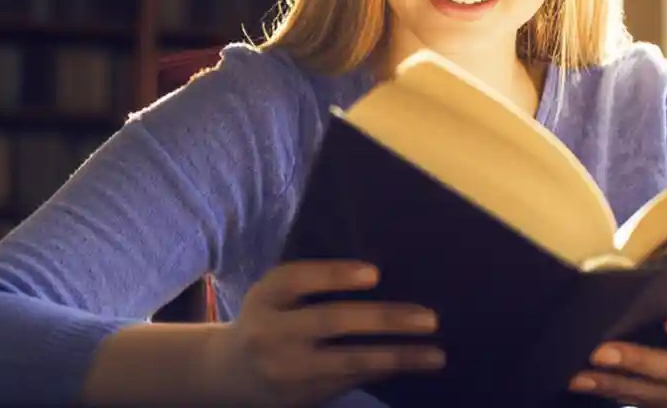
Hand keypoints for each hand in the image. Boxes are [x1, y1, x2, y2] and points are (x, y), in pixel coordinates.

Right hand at [208, 260, 444, 407]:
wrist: (230, 373)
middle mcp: (272, 333)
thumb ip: (312, 283)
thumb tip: (382, 275)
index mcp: (266, 297)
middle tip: (430, 318)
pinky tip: (414, 363)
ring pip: (349, 361)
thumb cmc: (269, 317)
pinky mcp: (303, 397)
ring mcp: (289, 370)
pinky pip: (351, 380)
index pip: (297, 280)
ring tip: (436, 354)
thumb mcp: (274, 294)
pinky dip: (384, 370)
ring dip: (397, 357)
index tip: (375, 272)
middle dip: (383, 320)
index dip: (334, 275)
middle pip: (331, 321)